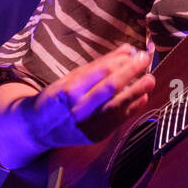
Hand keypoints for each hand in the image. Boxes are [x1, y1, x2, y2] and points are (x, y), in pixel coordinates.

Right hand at [17, 44, 155, 149]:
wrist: (37, 128)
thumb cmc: (55, 98)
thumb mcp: (69, 77)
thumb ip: (98, 65)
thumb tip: (126, 51)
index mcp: (69, 90)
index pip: (99, 72)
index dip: (119, 61)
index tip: (133, 52)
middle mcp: (78, 109)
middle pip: (111, 87)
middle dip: (131, 72)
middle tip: (144, 60)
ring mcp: (88, 125)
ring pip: (118, 105)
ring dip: (137, 91)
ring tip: (149, 79)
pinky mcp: (96, 136)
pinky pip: (119, 120)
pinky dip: (132, 107)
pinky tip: (142, 97)